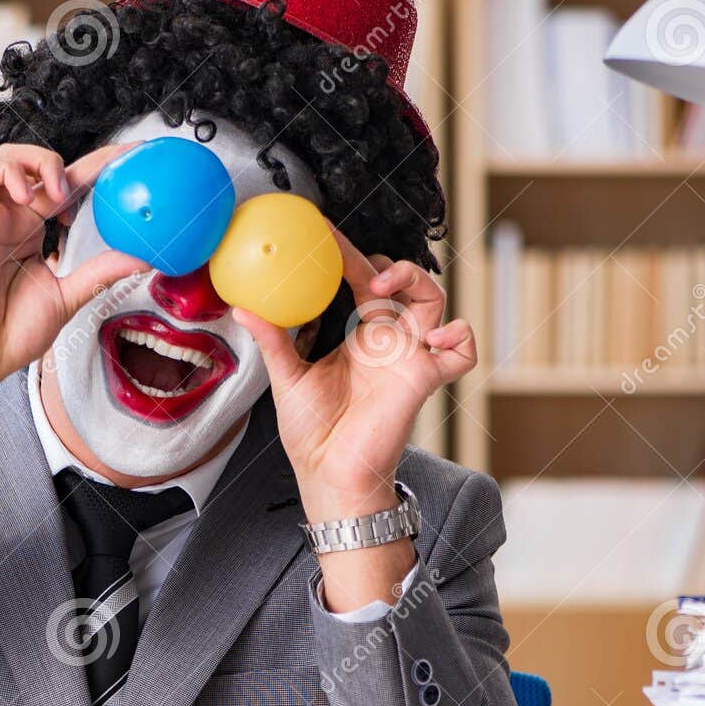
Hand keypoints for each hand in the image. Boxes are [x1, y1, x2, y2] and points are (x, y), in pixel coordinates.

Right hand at [0, 142, 144, 476]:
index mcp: (35, 233)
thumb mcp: (69, 296)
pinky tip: (27, 197)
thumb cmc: (12, 333)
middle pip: (43, 164)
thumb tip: (144, 258)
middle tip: (117, 167)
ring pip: (9, 154)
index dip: (99, 168)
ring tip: (61, 194)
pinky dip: (7, 171)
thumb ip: (101, 272)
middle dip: (83, 158)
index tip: (134, 158)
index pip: (70, 189)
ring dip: (39, 161)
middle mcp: (14, 218)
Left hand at [233, 227, 475, 521]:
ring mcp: (410, 358)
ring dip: (417, 281)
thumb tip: (242, 307)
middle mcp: (390, 343)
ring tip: (381, 287)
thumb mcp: (287, 377)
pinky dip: (460, 337)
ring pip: (436, 302)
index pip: (364, 280)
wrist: (328, 475)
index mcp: (361, 337)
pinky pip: (462, 353)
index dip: (350, 254)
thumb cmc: (312, 434)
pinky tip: (432, 337)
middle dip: (389, 263)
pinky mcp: (423, 380)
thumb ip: (273, 339)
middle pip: (407, 283)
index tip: (325, 231)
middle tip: (356, 267)